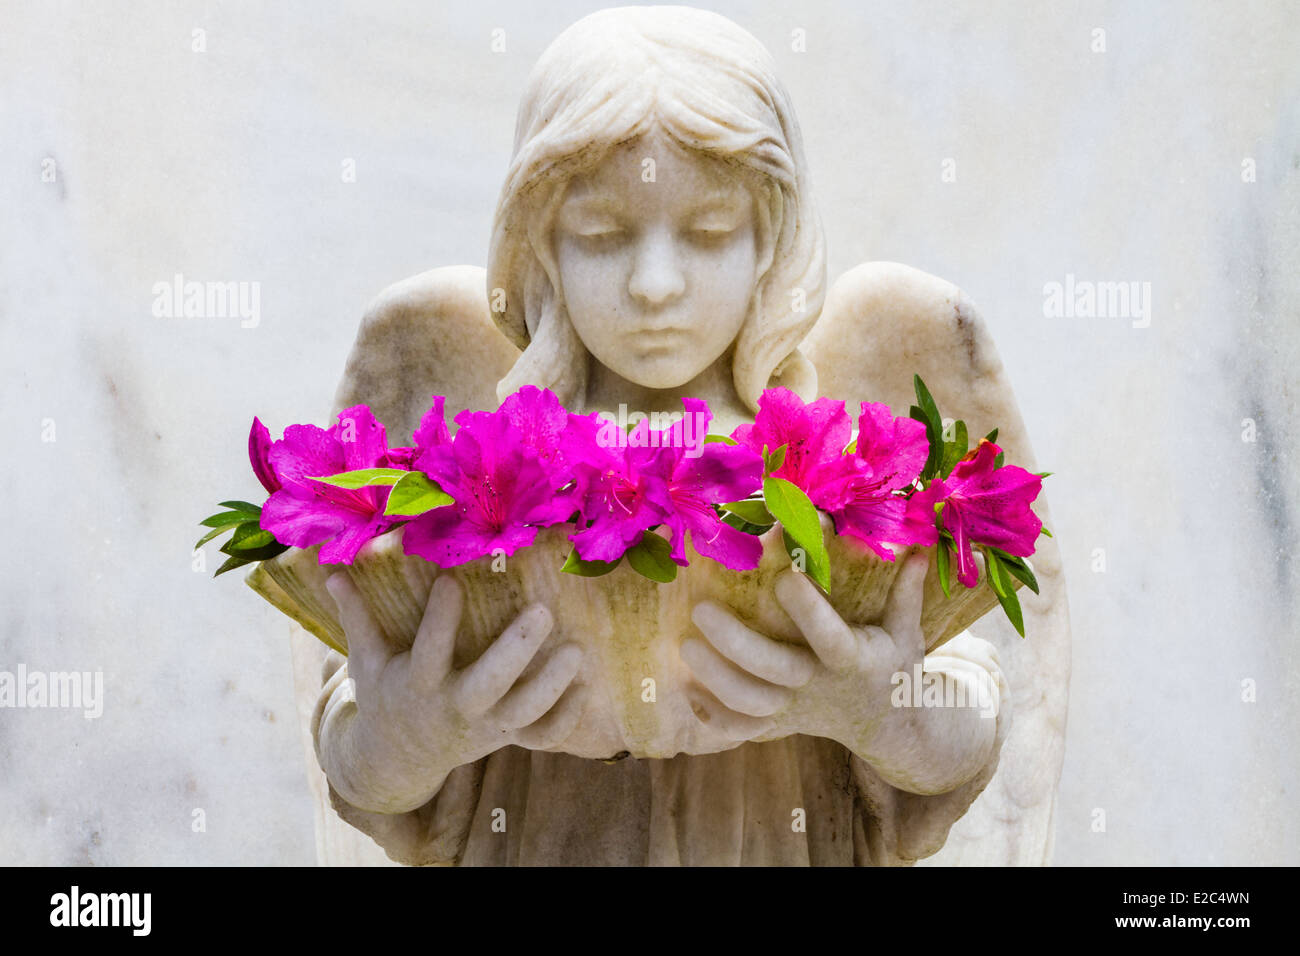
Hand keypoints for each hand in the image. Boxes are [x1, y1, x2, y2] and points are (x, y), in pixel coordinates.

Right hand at [317, 573, 587, 812]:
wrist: (398, 759)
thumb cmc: (387, 693)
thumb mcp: (367, 660)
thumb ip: (356, 615)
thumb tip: (332, 569)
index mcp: (417, 685)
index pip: (429, 652)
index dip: (440, 618)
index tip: (452, 579)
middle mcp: (455, 708)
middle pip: (488, 686)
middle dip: (515, 651)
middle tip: (542, 611)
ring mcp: (486, 728)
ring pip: (524, 714)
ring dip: (552, 684)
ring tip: (576, 648)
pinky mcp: (508, 739)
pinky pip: (544, 737)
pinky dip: (567, 715)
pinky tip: (587, 683)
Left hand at [683, 552, 1002, 792]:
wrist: (889, 729)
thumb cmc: (893, 666)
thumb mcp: (906, 632)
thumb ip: (907, 592)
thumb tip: (919, 548)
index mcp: (854, 660)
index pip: (830, 637)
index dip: (809, 610)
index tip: (786, 573)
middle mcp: (819, 686)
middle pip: (773, 671)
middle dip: (735, 644)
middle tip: (700, 609)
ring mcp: (795, 709)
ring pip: (750, 704)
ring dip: (715, 677)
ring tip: (685, 646)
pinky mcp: (779, 724)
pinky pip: (741, 730)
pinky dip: (712, 715)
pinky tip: (686, 689)